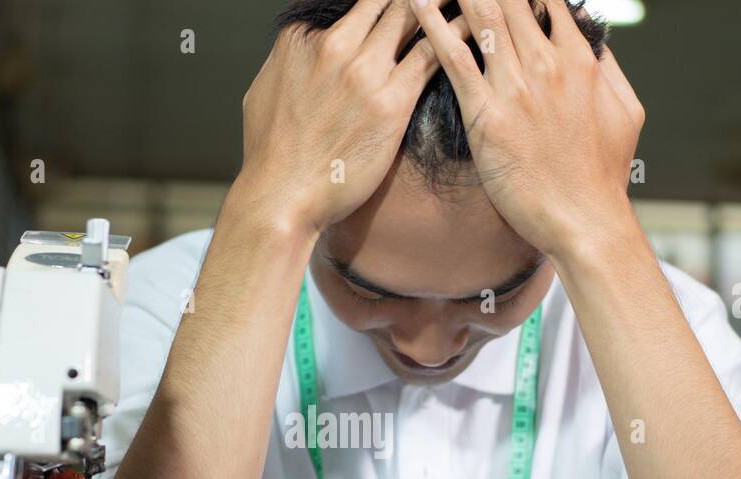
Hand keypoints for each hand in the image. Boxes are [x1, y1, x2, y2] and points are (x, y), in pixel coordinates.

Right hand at [237, 0, 468, 234]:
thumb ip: (292, 59)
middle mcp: (334, 45)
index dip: (378, 2)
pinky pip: (432, 55)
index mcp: (300, 38)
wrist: (280, 197)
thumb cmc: (270, 154)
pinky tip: (474, 25)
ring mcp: (364, 71)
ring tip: (470, 0)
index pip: (354, 3)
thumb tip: (302, 48)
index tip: (398, 4)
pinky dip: (456, 36)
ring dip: (442, 4)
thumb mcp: (265, 89)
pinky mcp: (391, 102)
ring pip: (413, 14)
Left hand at [410, 0, 644, 260]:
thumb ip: (608, 70)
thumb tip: (595, 46)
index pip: (547, 1)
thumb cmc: (604, 176)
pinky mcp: (487, 115)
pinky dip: (434, 26)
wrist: (587, 220)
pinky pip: (454, 59)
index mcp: (580, 59)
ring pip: (480, 17)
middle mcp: (547, 63)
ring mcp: (516, 87)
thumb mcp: (626, 111)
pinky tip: (417, 4)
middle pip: (509, 0)